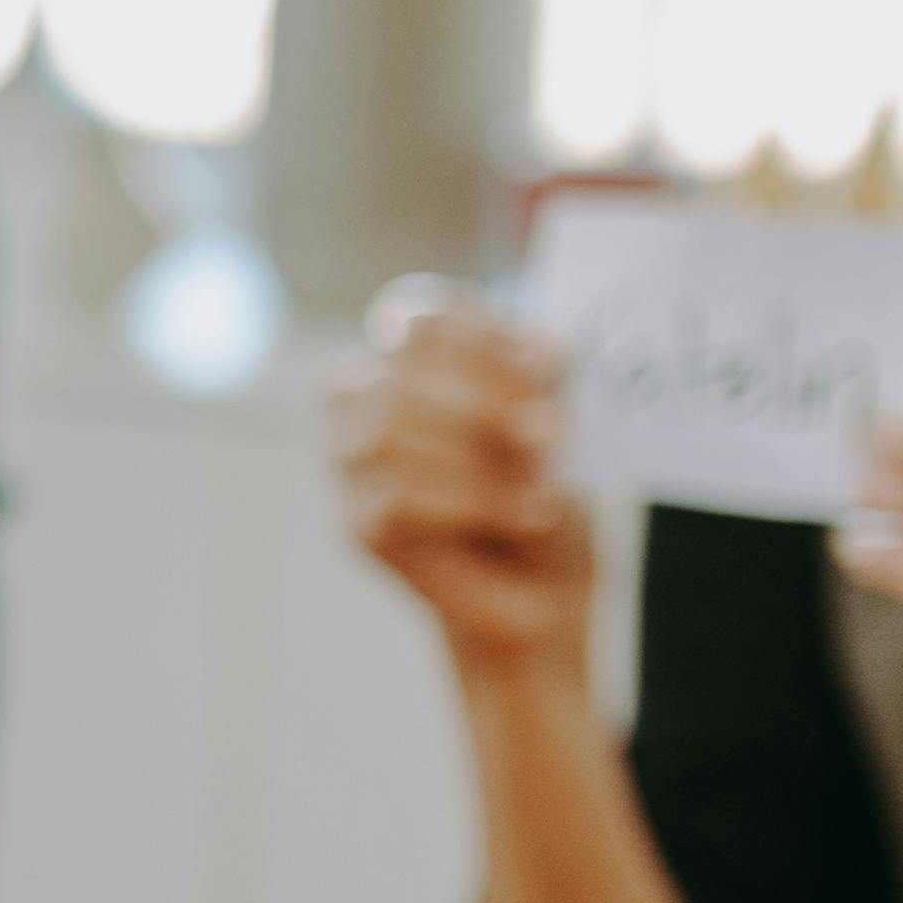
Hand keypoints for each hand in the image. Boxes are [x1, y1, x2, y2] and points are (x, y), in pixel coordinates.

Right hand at [329, 281, 597, 682]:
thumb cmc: (545, 483)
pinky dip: (475, 503)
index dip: (479, 336)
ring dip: (479, 458)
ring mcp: (349, 464)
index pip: (417, 319)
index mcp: (406, 357)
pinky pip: (398, 501)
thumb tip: (539, 364)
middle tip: (554, 432)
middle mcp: (361, 401)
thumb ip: (537, 379)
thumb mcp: (553, 414)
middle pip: (399, 375)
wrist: (543, 583)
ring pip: (387, 435)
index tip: (546, 365)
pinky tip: (531, 513)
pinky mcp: (357, 525)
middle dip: (484, 401)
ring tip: (544, 483)